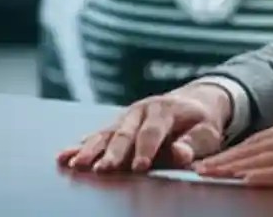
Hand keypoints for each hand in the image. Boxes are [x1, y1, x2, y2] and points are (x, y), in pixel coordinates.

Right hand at [57, 82, 232, 172]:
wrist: (192, 103)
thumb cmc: (201, 123)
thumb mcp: (207, 133)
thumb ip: (194, 144)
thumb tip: (180, 154)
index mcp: (164, 110)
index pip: (153, 131)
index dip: (147, 149)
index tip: (141, 166)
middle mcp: (140, 111)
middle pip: (124, 133)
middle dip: (113, 153)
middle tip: (103, 169)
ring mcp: (125, 117)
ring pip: (105, 134)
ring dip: (90, 150)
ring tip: (77, 164)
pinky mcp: (116, 125)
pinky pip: (96, 136)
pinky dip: (80, 146)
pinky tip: (65, 156)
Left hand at [193, 112, 272, 185]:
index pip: (263, 140)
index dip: (235, 151)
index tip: (211, 160)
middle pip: (258, 148)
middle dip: (226, 159)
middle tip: (198, 169)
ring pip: (269, 158)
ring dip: (237, 167)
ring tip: (213, 175)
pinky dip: (268, 175)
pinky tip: (250, 180)